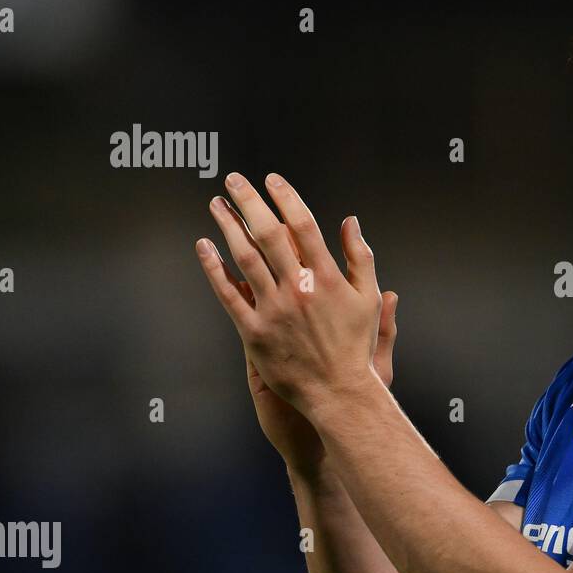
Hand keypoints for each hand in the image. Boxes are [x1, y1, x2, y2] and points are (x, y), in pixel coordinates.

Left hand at [195, 172, 396, 429]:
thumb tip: (350, 222)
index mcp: (327, 278)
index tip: (271, 180)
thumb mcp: (368, 299)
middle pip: (268, 233)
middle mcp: (299, 289)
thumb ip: (361, 257)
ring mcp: (274, 311)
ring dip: (228, 226)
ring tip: (217, 205)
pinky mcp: (254, 333)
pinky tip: (205, 247)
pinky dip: (214, 268)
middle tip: (233, 180)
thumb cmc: (355, 347)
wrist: (337, 392)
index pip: (303, 225)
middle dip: (249, 201)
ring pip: (245, 258)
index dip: (285, 197)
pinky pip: (229, 294)